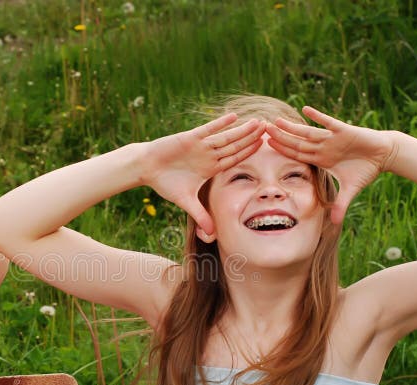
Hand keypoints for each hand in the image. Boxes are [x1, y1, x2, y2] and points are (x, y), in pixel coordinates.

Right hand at [142, 114, 264, 234]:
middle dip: (252, 138)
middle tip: (270, 129)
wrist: (146, 168)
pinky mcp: (190, 138)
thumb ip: (200, 215)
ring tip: (258, 122)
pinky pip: (208, 129)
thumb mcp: (185, 201)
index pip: (235, 159)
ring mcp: (200, 146)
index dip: (250, 153)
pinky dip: (220, 123)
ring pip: (226, 137)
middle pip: (235, 146)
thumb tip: (212, 236)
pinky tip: (234, 117)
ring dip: (242, 130)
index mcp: (210, 168)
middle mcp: (208, 155)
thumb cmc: (165, 183)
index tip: (265, 146)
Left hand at [265, 106, 396, 223]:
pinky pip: (329, 123)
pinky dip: (318, 117)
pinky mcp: (344, 131)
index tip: (265, 145)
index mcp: (321, 159)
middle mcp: (323, 147)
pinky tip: (306, 110)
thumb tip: (335, 223)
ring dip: (292, 127)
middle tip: (262, 129)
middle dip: (280, 137)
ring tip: (276, 121)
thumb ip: (341, 204)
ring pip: (308, 132)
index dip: (282, 150)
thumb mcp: (351, 189)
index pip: (297, 154)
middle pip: (297, 142)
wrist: (384, 154)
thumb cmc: (365, 169)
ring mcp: (332, 138)